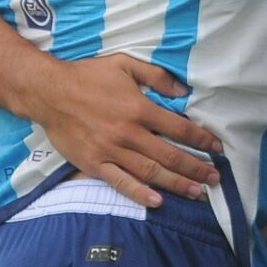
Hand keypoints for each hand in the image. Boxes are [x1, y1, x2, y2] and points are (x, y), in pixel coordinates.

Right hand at [22, 53, 223, 207]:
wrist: (48, 92)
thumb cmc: (88, 76)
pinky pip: (120, 182)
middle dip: (196, 168)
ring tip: (197, 193)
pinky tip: (158, 202)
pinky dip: (139, 193)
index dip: (202, 139)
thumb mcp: (124, 64)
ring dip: (177, 184)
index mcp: (139, 109)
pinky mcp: (94, 164)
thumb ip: (156, 76)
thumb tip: (183, 90)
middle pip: (170, 155)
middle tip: (215, 178)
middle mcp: (128, 133)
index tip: (218, 148)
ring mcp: (111, 151)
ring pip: (150, 172)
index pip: (179, 128)